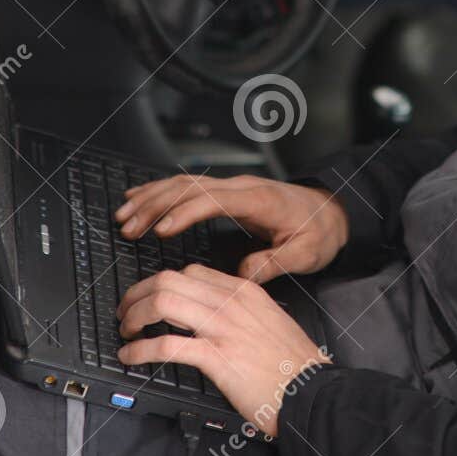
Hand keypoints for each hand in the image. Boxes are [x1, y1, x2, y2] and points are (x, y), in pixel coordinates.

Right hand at [114, 173, 348, 282]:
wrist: (332, 211)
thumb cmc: (319, 232)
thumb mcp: (305, 252)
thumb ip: (275, 262)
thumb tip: (243, 272)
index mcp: (258, 200)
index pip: (212, 200)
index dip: (183, 213)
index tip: (159, 231)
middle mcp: (240, 187)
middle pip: (189, 188)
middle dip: (154, 205)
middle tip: (128, 227)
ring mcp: (232, 186)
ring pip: (183, 183)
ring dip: (151, 197)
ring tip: (124, 215)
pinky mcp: (227, 191)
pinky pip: (187, 185)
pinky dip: (159, 191)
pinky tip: (139, 197)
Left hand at [116, 265, 329, 437]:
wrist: (311, 390)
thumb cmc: (294, 364)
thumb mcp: (269, 321)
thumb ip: (239, 312)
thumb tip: (207, 315)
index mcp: (244, 291)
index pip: (189, 272)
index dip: (159, 283)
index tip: (148, 297)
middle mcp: (231, 303)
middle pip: (169, 280)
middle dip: (138, 295)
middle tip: (126, 312)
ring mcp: (223, 328)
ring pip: (162, 303)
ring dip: (134, 317)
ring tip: (126, 331)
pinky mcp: (217, 357)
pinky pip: (166, 344)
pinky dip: (140, 350)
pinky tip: (131, 356)